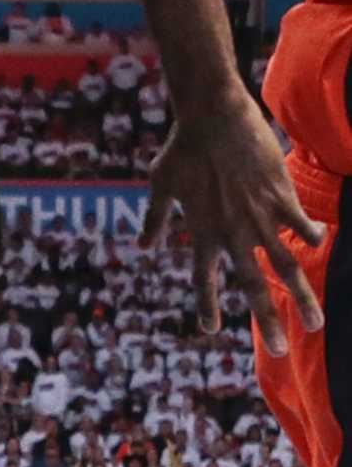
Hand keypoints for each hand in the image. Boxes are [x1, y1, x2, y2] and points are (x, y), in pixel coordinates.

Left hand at [139, 97, 323, 352]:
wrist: (212, 114)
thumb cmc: (182, 147)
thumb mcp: (160, 183)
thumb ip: (155, 218)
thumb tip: (143, 246)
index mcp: (202, 231)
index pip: (204, 279)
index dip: (206, 305)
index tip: (210, 329)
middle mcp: (232, 231)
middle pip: (253, 286)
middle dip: (268, 321)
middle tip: (282, 352)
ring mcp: (259, 216)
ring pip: (287, 267)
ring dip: (303, 297)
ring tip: (316, 323)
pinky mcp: (280, 197)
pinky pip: (301, 225)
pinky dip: (312, 235)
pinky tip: (322, 241)